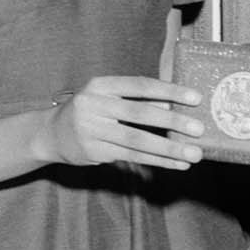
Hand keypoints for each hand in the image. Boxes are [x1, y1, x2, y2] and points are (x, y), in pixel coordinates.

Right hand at [40, 76, 205, 172]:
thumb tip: (171, 105)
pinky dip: (157, 161)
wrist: (50, 134)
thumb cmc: (89, 111)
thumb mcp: (107, 96)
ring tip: (194, 154)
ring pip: (137, 141)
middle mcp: (94, 106)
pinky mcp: (94, 152)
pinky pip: (132, 157)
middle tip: (198, 129)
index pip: (140, 85)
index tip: (195, 97)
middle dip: (172, 122)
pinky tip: (176, 164)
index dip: (169, 91)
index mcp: (100, 85)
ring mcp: (92, 131)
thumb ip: (135, 99)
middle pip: (139, 114)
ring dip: (168, 149)